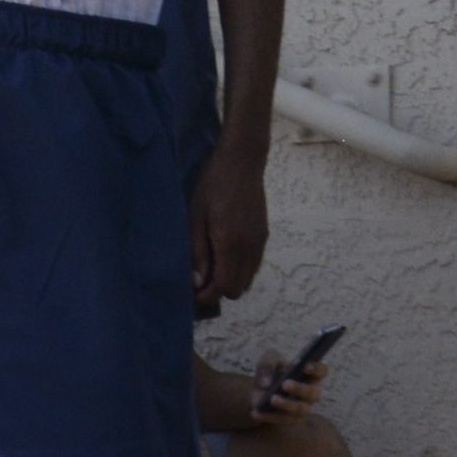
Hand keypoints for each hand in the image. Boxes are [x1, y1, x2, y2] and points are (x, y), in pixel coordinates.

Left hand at [189, 144, 269, 318]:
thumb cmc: (213, 186)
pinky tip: (227, 254)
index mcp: (230, 243)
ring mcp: (260, 242)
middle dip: (218, 291)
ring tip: (213, 267)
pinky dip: (241, 269)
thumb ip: (197, 252)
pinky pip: (255, 265)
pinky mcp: (264, 235)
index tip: (192, 290)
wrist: (242, 161)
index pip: (223, 287)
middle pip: (238, 289)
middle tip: (201, 279)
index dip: (207, 295)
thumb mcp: (195, 217)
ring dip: (231, 280)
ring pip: (249, 279)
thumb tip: (197, 283)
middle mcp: (249, 248)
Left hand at [251, 348, 332, 425]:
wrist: (260, 387)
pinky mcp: (289, 419)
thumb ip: (267, 365)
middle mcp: (311, 392)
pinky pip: (281, 419)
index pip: (321, 371)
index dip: (316, 369)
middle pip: (312, 393)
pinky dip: (268, 415)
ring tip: (272, 398)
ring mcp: (302, 408)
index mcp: (311, 374)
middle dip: (299, 388)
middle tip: (285, 384)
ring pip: (299, 409)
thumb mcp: (268, 359)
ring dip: (286, 404)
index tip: (305, 366)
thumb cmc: (271, 369)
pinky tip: (256, 412)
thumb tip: (266, 383)